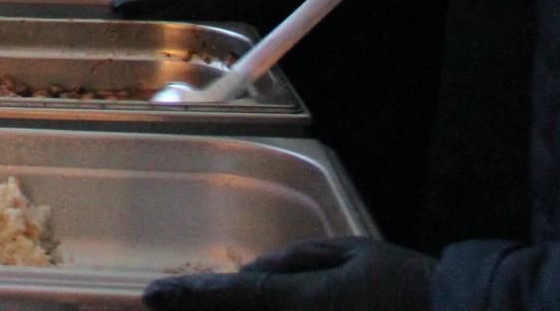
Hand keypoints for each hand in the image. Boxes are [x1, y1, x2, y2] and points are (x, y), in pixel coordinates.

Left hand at [143, 236, 433, 309]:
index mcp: (298, 305)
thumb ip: (295, 264)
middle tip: (168, 305)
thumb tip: (253, 276)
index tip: (152, 296)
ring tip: (199, 307)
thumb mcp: (349, 254)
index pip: (228, 300)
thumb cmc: (407, 286)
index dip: (187, 298)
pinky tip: (270, 307)